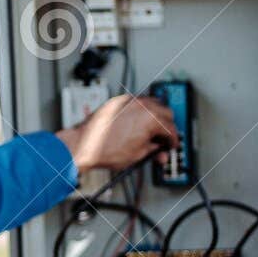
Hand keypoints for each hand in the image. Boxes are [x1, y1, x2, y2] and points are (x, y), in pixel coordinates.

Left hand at [54, 93, 178, 175]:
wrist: (84, 144)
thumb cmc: (105, 150)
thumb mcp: (138, 155)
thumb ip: (154, 151)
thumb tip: (159, 152)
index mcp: (151, 118)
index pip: (171, 128)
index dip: (173, 140)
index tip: (170, 145)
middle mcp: (142, 105)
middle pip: (166, 112)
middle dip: (167, 126)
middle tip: (163, 139)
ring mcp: (130, 101)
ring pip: (153, 103)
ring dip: (156, 115)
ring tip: (152, 130)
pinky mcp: (119, 101)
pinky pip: (137, 102)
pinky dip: (142, 111)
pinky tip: (138, 122)